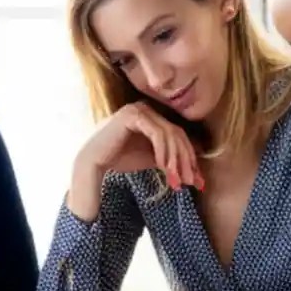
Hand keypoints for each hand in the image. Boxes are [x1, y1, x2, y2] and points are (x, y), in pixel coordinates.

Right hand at [68, 102, 202, 221]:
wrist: (93, 162)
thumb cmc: (120, 159)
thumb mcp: (152, 158)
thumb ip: (171, 159)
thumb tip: (196, 171)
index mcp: (153, 116)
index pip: (178, 135)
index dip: (190, 157)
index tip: (197, 180)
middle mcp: (147, 108)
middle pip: (177, 134)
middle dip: (186, 160)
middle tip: (189, 182)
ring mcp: (139, 109)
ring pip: (170, 134)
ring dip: (176, 159)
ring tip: (176, 180)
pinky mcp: (132, 115)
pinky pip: (157, 133)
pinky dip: (164, 151)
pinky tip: (164, 167)